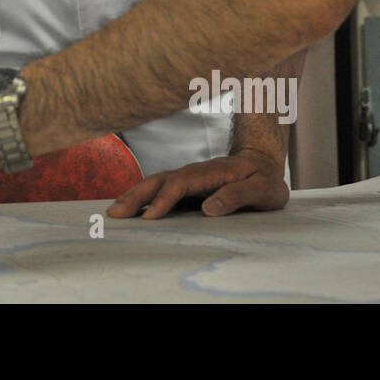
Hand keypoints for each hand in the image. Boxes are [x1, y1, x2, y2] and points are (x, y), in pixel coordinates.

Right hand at [107, 148, 288, 218]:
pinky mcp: (185, 186)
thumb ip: (238, 195)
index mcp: (212, 172)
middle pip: (160, 180)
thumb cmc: (264, 179)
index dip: (164, 199)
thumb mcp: (263, 189)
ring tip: (115, 211)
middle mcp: (194, 172)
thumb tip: (209, 208)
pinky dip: (142, 196)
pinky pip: (159, 189)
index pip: (182, 183)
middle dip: (137, 195)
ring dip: (134, 195)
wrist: (262, 163)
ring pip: (155, 182)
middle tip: (116, 213)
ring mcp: (187, 177)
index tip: (150, 217)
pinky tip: (130, 207)